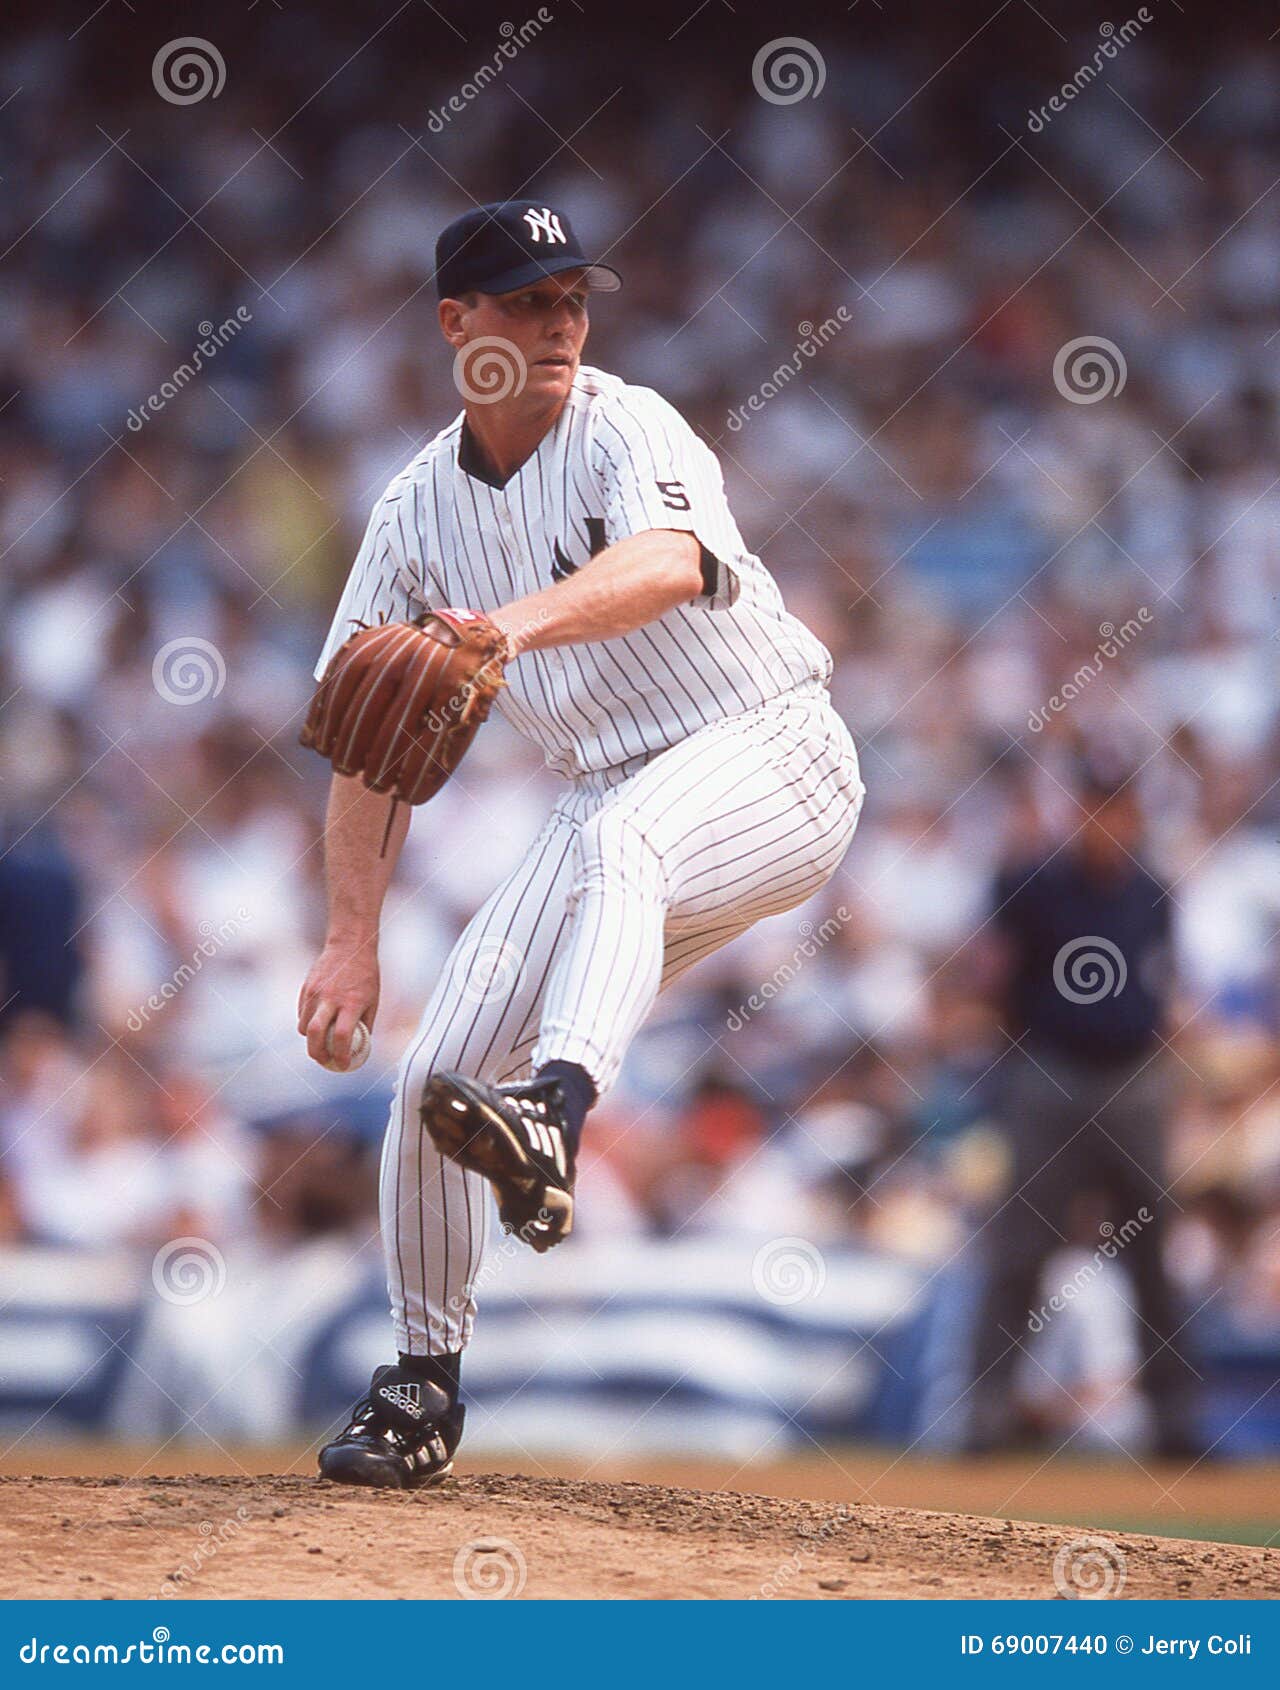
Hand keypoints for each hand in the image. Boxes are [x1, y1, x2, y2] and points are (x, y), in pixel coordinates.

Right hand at [298, 937, 379, 1069]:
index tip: (343, 1065)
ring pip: (304, 1027)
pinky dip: (307, 1023)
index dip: (340, 1056)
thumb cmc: (366, 975)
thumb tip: (360, 1048)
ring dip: (311, 1039)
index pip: (342, 1037)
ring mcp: (316, 993)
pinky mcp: (306, 988)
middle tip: (323, 1061)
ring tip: (321, 1041)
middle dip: (317, 1054)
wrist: (350, 946)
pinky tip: (317, 1023)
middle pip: (315, 1035)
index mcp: (352, 1003)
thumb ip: (365, 1024)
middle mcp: (331, 999)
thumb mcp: (373, 1000)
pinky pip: (301, 1014)